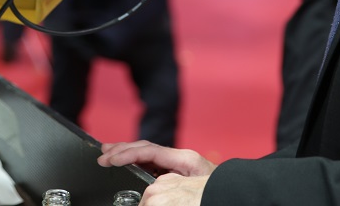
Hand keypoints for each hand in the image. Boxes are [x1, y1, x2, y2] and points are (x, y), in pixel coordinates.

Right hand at [98, 141, 214, 205]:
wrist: (237, 192)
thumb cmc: (220, 191)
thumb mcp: (198, 189)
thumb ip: (173, 186)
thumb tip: (152, 188)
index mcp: (184, 159)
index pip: (150, 151)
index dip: (129, 154)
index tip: (112, 159)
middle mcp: (179, 158)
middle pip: (145, 148)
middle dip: (121, 150)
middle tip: (102, 155)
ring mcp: (177, 164)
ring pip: (146, 154)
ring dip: (125, 153)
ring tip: (106, 154)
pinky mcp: (176, 172)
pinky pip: (151, 163)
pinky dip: (135, 162)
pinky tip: (124, 164)